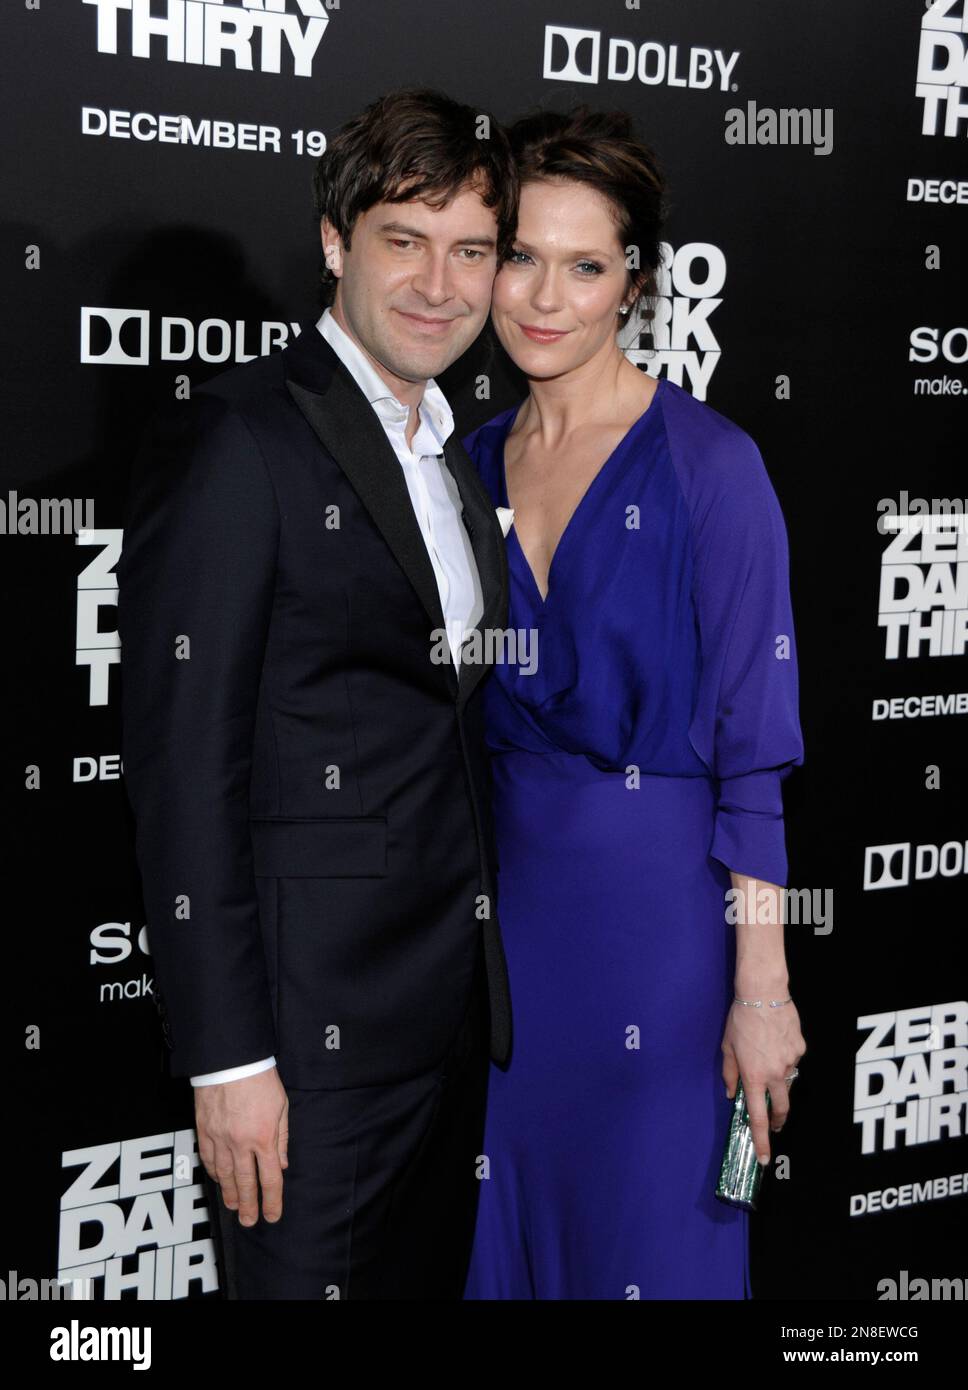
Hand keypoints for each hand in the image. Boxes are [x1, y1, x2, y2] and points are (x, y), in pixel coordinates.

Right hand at [195, 1067, 288, 1225]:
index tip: (272, 1215)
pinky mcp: (204, 1131)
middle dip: (249, 1206)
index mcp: (264, 1138)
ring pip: (224, 1175)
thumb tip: (281, 1164)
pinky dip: (213, 1173)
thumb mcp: (282, 1106)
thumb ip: (281, 1138)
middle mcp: (241, 1143)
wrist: (231, 1061)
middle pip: (244, 1183)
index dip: (272, 1200)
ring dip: (230, 1194)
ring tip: (234, 1207)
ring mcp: (220, 1139)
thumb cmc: (259, 1079)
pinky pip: (208, 1159)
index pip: (269, 1178)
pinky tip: (218, 1180)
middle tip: (250, 1222)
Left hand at [721, 997, 804, 1167]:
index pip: (758, 1116)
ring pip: (788, 1080)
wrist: (764, 992)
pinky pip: (794, 1060)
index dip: (762, 1141)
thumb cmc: (741, 1018)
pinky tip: (776, 1040)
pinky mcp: (801, 1048)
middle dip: (777, 1120)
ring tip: (766, 1055)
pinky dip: (785, 1056)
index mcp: (753, 1076)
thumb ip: (729, 1073)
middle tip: (773, 1124)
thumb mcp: (727, 1047)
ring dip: (778, 1078)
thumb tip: (732, 1093)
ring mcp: (791, 1061)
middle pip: (781, 1107)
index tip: (765, 1158)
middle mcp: (775, 1073)